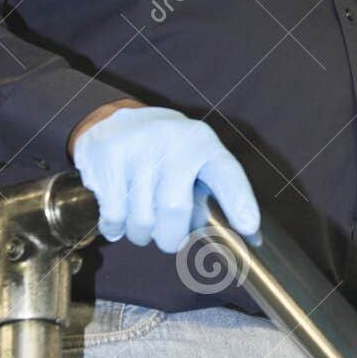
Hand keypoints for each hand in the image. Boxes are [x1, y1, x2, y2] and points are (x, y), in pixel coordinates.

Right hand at [72, 104, 260, 252]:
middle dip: (172, 238)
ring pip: (142, 221)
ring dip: (142, 234)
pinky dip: (117, 229)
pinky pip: (114, 216)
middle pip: (175, 210)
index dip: (239, 203)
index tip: (249, 228)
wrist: (115, 119)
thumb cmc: (165, 153)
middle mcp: (173, 140)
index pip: (226, 174)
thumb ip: (212, 196)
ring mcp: (137, 147)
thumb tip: (243, 238)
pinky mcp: (107, 158)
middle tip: (169, 238)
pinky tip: (120, 218)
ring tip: (142, 219)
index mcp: (202, 143)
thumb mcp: (195, 160)